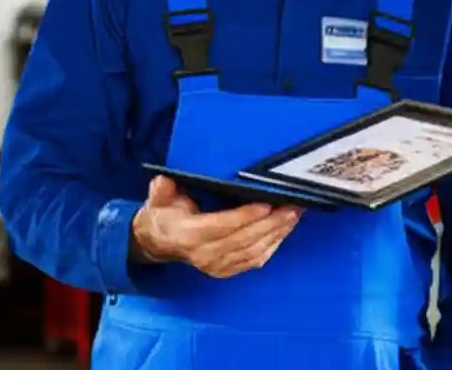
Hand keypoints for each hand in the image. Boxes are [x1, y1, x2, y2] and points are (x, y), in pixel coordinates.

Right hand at [129, 175, 302, 277]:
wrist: (160, 242)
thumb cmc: (165, 216)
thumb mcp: (159, 199)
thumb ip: (162, 190)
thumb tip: (164, 180)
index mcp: (188, 236)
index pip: (220, 226)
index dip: (244, 216)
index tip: (265, 204)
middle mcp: (204, 255)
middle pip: (243, 240)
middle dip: (270, 223)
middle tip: (291, 207)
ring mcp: (217, 266)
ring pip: (253, 252)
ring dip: (276, 234)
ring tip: (293, 215)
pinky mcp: (227, 270)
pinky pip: (255, 261)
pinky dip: (272, 246)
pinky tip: (284, 231)